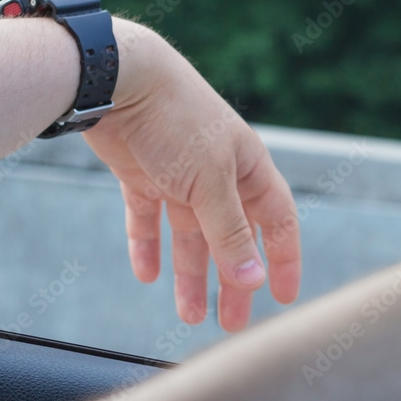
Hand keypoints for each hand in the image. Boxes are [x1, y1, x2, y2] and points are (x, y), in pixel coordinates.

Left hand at [82, 19, 300, 329]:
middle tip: (232, 322)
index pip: (277, 220)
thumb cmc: (176, 120)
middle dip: (232, 280)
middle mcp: (217, 174)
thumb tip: (253, 280)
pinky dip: (148, 245)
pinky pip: (148, 218)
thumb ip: (230, 234)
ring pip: (190, 235)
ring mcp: (178, 174)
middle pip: (232, 237)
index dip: (283, 259)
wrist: (116, 78)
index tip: (284, 297)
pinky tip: (147, 274)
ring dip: (191, 274)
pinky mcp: (141, 173)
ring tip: (188, 314)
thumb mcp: (210, 183)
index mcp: (247, 168)